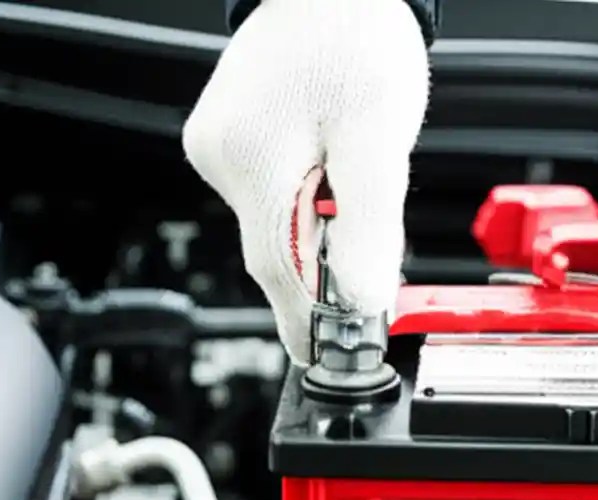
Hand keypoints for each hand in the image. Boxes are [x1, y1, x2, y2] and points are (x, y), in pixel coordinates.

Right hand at [182, 0, 428, 363]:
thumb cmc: (358, 41)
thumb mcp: (381, 137)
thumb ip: (371, 223)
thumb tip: (362, 298)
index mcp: (251, 159)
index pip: (279, 271)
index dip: (310, 321)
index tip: (332, 361)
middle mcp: (219, 157)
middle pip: (272, 254)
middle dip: (318, 283)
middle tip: (360, 313)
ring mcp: (216, 147)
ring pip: (271, 226)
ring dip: (313, 242)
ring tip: (355, 220)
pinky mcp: (226, 138)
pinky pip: (266, 196)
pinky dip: (300, 210)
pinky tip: (329, 188)